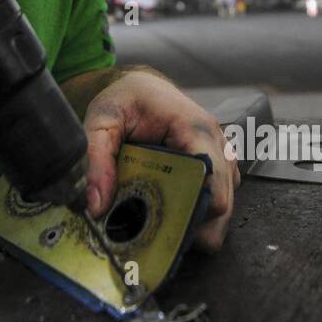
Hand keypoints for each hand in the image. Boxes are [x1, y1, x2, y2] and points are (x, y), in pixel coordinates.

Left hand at [82, 68, 240, 252]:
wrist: (141, 85)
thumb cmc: (126, 98)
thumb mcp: (101, 121)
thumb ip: (96, 160)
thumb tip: (96, 205)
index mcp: (194, 127)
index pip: (212, 179)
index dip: (195, 210)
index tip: (165, 229)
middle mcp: (217, 141)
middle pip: (223, 201)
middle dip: (194, 225)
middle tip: (158, 237)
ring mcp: (222, 154)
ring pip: (225, 203)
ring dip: (198, 220)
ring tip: (163, 224)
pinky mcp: (218, 164)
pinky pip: (218, 197)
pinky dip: (199, 210)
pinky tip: (173, 212)